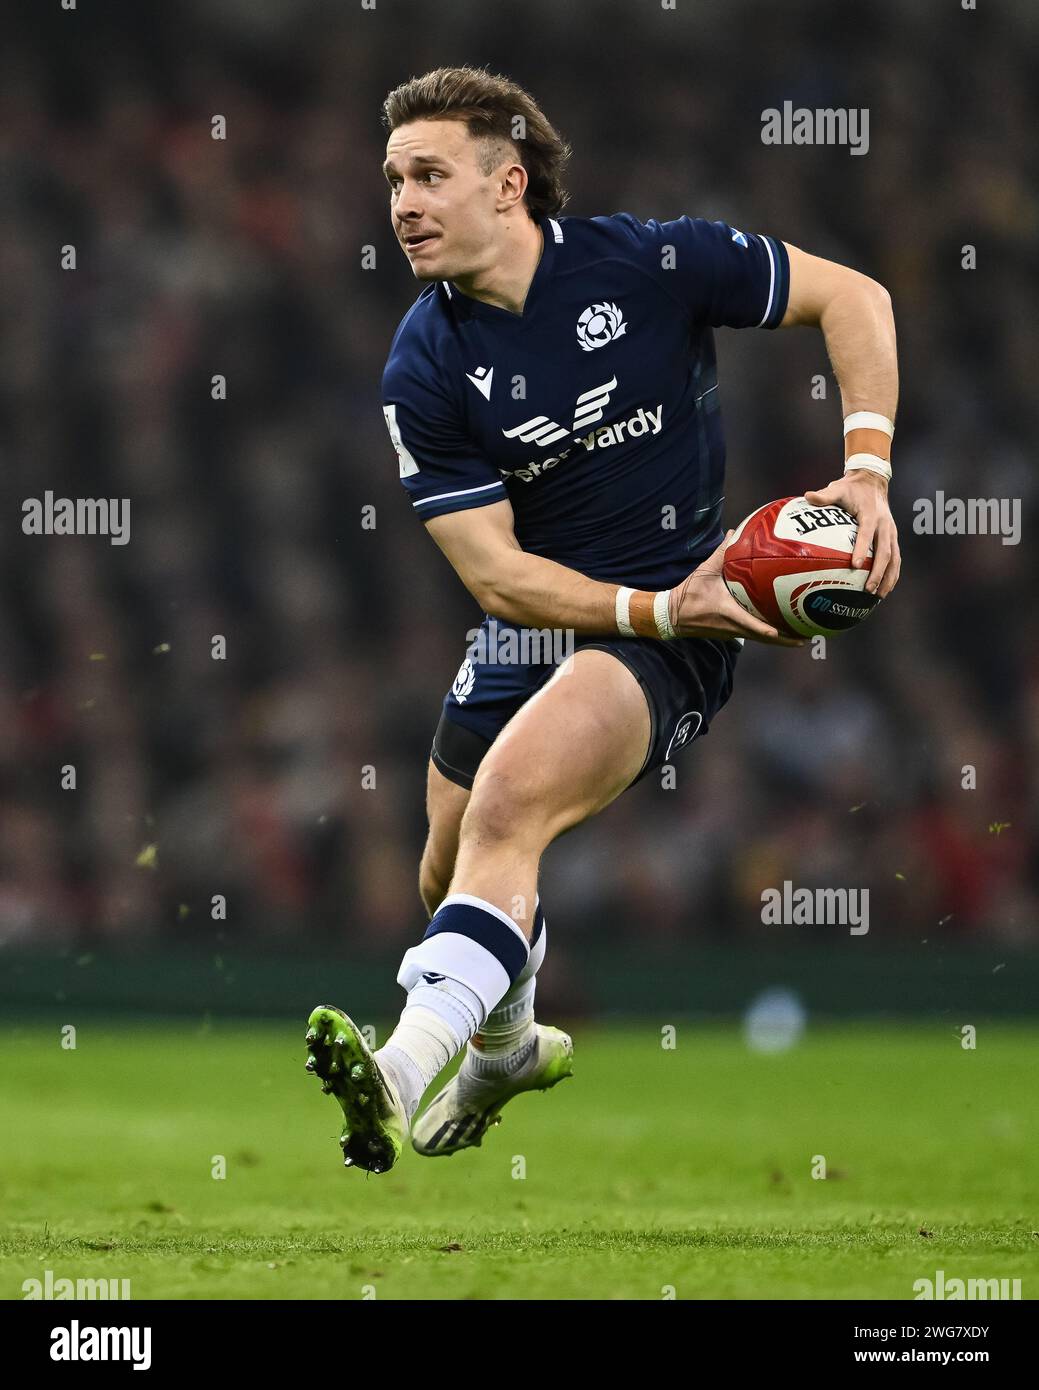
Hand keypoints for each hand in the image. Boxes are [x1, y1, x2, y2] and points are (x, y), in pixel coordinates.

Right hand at [668, 533, 803, 646]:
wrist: (671, 615)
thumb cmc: (687, 594)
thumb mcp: (704, 571)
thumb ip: (721, 552)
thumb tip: (734, 532)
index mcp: (727, 612)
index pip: (749, 624)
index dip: (766, 630)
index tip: (783, 632)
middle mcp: (732, 626)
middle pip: (763, 639)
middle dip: (785, 640)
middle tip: (807, 637)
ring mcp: (732, 633)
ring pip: (760, 640)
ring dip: (780, 640)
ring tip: (801, 637)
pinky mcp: (730, 633)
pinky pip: (754, 635)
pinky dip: (769, 635)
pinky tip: (781, 630)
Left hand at [803, 471, 899, 596]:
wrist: (873, 481)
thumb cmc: (851, 488)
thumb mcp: (837, 489)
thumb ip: (824, 496)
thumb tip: (807, 496)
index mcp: (871, 514)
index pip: (867, 533)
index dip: (862, 549)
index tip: (855, 565)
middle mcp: (884, 525)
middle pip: (885, 552)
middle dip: (878, 572)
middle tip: (867, 589)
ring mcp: (891, 532)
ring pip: (894, 558)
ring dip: (888, 577)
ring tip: (879, 596)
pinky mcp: (893, 538)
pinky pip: (896, 558)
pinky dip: (892, 574)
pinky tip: (883, 590)